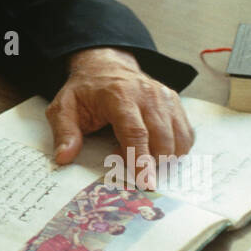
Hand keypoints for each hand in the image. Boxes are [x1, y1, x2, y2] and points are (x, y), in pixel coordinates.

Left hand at [45, 47, 193, 185]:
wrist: (105, 66)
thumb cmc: (85, 91)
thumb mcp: (63, 107)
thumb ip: (64, 132)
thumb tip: (64, 157)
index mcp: (119, 96)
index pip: (136, 133)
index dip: (142, 161)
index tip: (148, 184)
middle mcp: (147, 94)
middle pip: (161, 140)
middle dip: (150, 162)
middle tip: (122, 158)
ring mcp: (165, 97)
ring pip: (178, 139)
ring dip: (163, 157)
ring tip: (136, 150)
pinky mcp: (175, 102)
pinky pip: (186, 135)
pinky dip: (175, 149)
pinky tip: (153, 146)